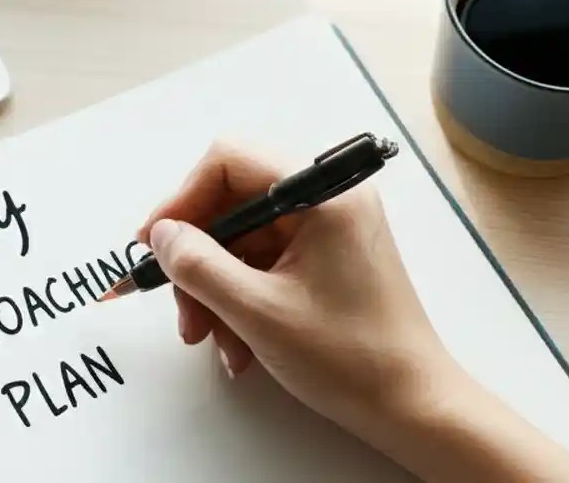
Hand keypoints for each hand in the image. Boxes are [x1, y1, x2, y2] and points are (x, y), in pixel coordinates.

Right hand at [138, 140, 448, 436]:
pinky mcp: (325, 258)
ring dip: (215, 289)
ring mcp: (328, 229)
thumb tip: (163, 236)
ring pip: (241, 240)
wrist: (413, 407)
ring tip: (210, 337)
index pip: (229, 161)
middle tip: (180, 303)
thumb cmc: (353, 358)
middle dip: (198, 257)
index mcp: (324, 195)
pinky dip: (239, 300)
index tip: (156, 243)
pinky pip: (262, 264)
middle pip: (232, 203)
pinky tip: (237, 344)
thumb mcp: (258, 312)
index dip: (182, 199)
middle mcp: (328, 199)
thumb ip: (199, 266)